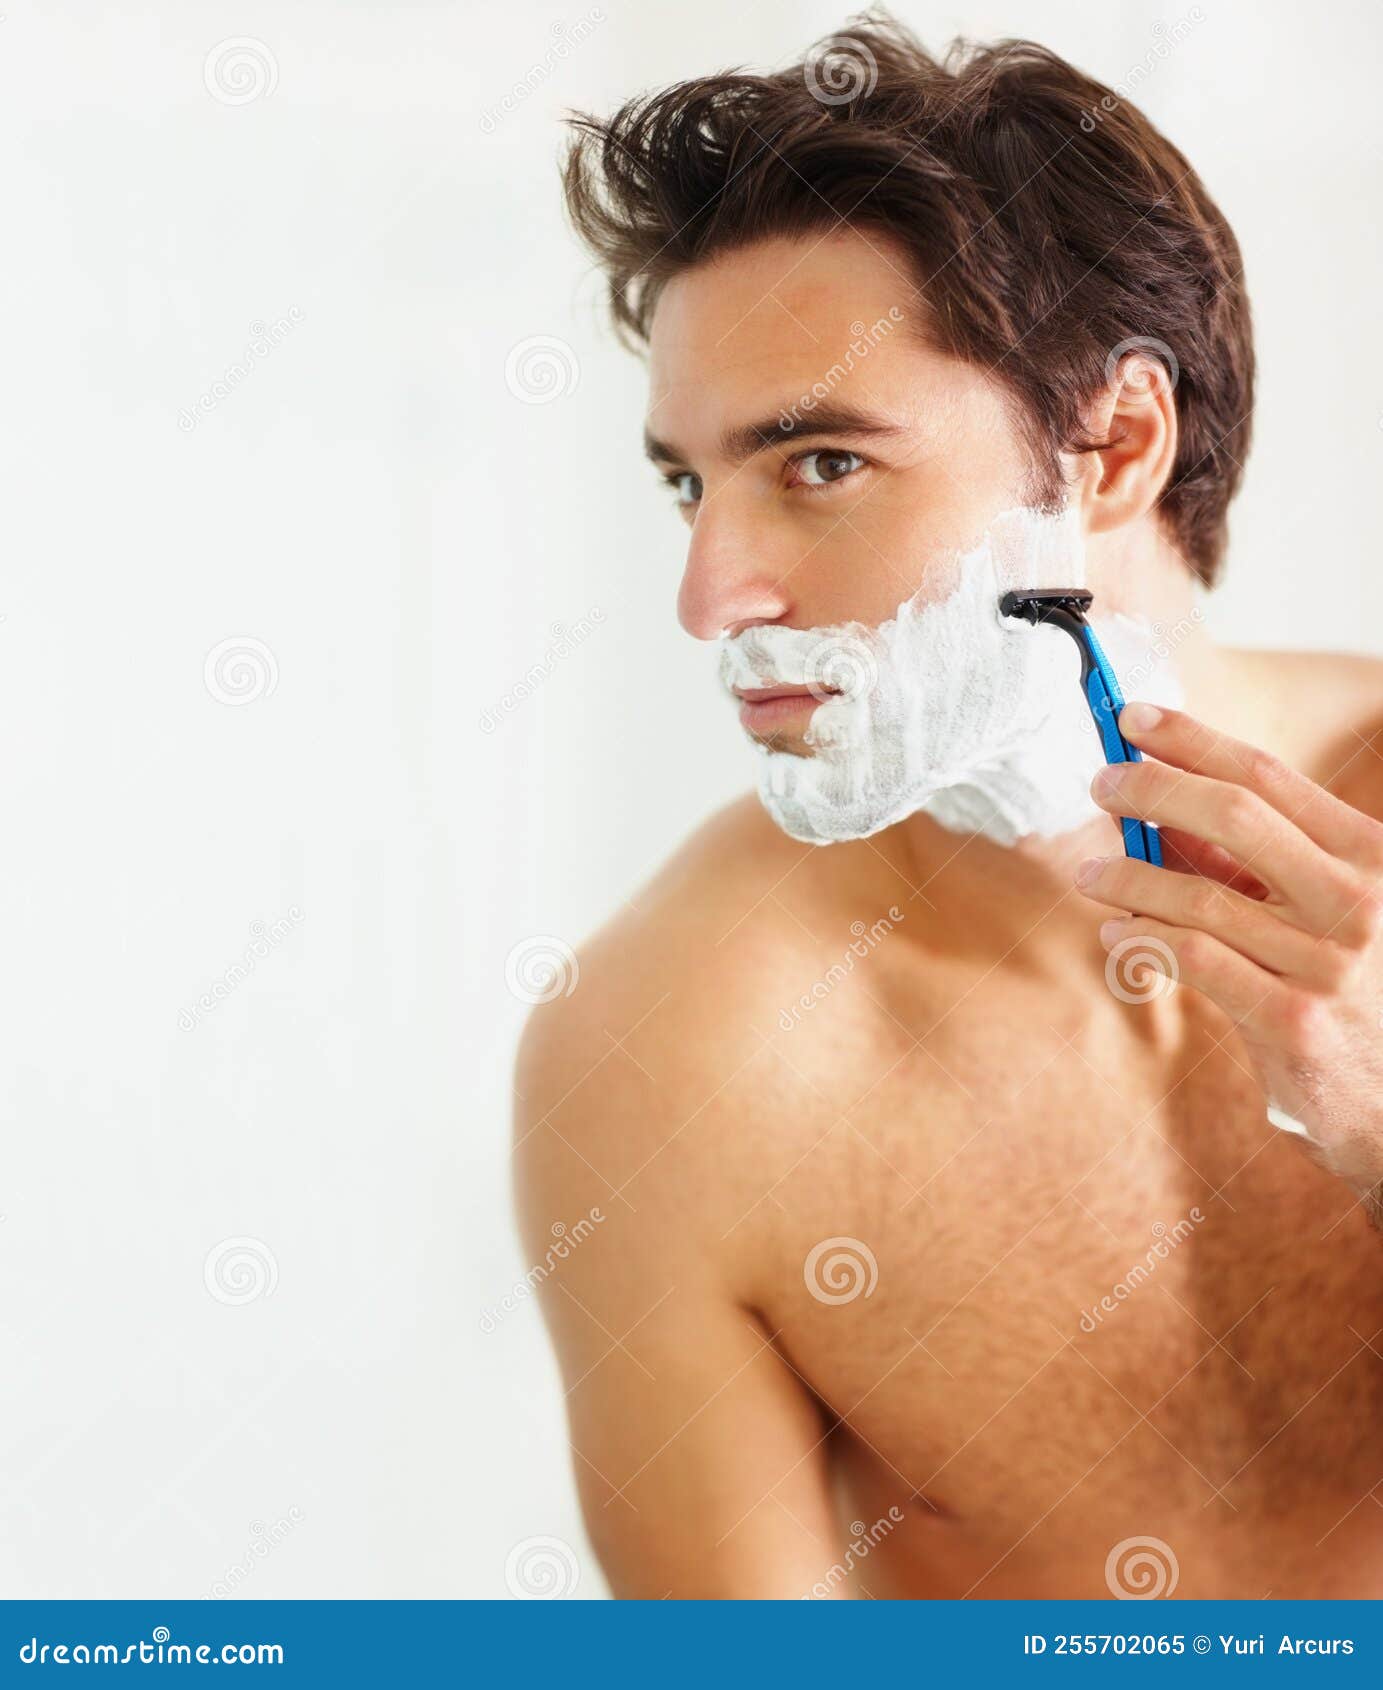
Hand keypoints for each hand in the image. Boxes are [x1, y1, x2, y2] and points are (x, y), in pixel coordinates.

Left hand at [1073, 701, 1382, 1214]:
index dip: (1192, 740)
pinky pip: (1194, 961)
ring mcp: (1328, 961)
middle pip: (1233, 815)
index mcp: (1370, 854)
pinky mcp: (1293, 1020)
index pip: (1268, 776)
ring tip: (1092, 874)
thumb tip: (1162, 813)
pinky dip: (1144, 940)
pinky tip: (1118, 932)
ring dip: (1131, 876)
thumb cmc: (1356, 989)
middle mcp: (1357, 900)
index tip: (1134, 717)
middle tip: (1102, 783)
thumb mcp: (1328, 909)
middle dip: (1154, 789)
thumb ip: (1253, 864)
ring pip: (1200, 895)